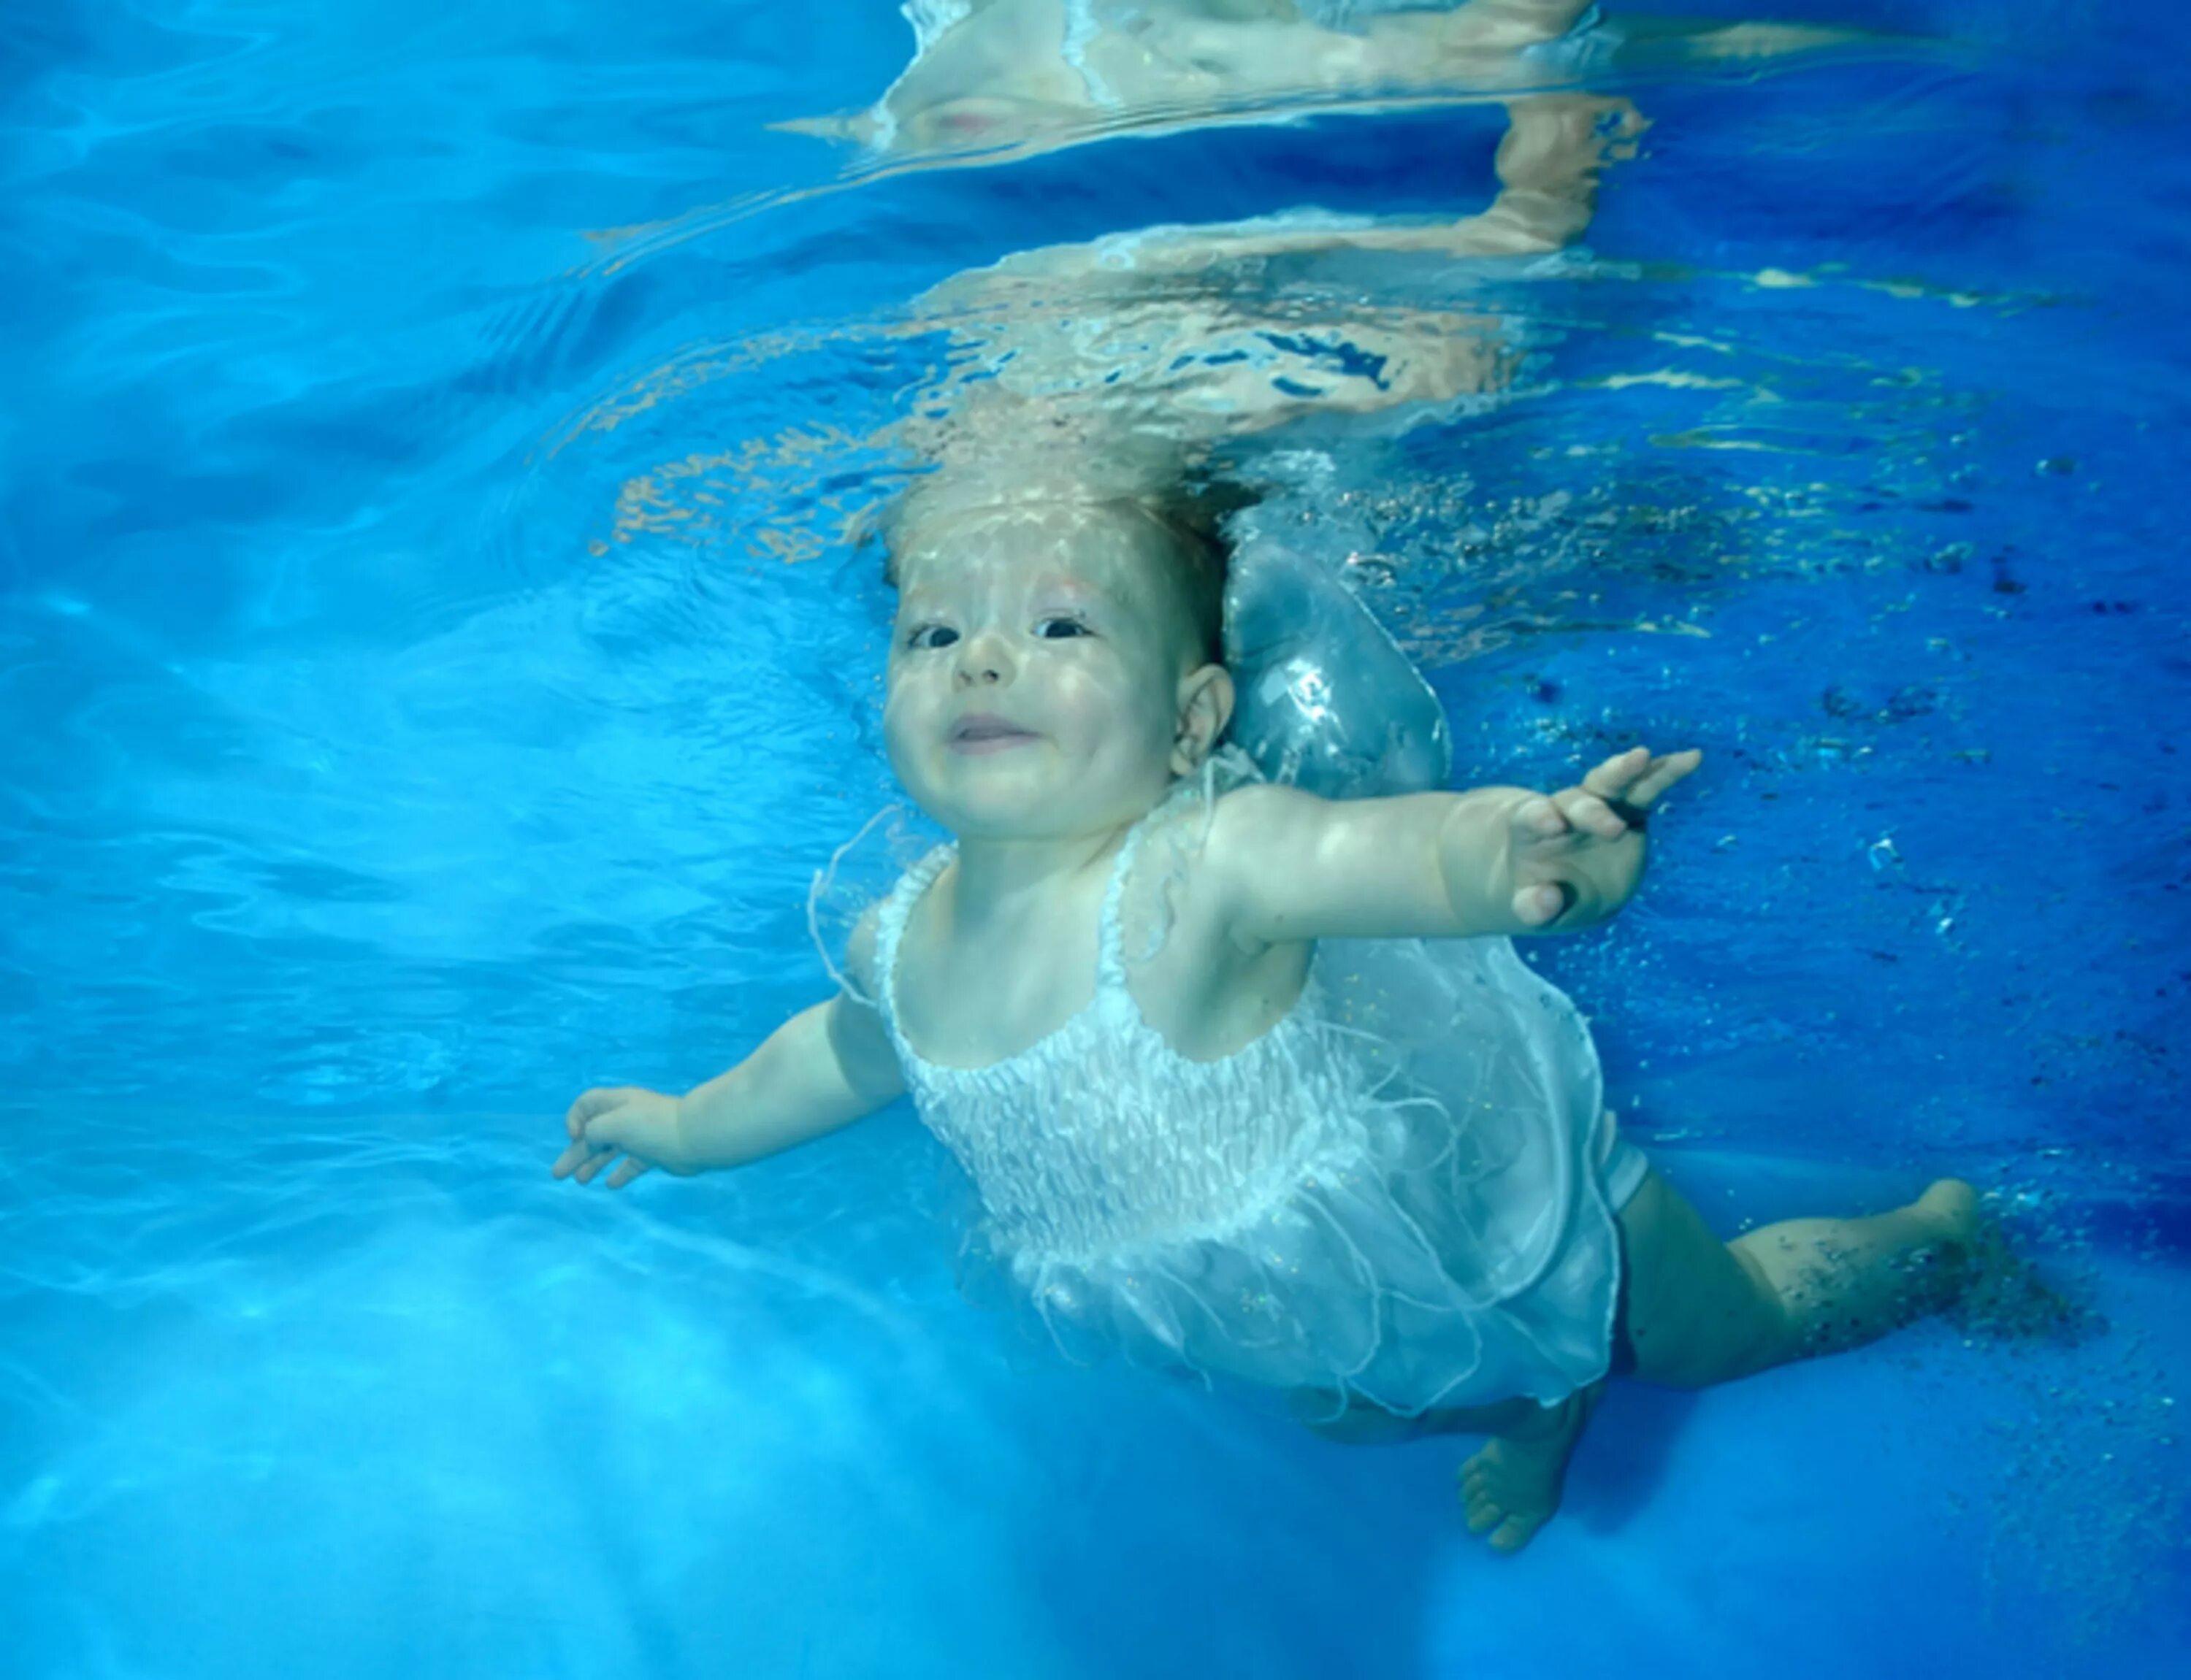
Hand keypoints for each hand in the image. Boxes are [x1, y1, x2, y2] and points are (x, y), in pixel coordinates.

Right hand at [552, 1086, 684, 1187]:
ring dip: (593, 1164)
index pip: (586, 1104)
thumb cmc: (652, 1126)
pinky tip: (610, 1185)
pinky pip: (630, 1164)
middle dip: (575, 1152)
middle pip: (594, 1134)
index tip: (577, 1138)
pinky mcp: (653, 1154)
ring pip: (610, 1151)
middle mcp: (626, 1117)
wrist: (694, 1137)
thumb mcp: (615, 1123)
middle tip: (558, 1174)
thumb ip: (594, 1130)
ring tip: (579, 1181)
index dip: (574, 1120)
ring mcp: (640, 1136)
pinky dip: (619, 1173)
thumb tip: (589, 1140)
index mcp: (616, 1103)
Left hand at [1508, 746, 1701, 928]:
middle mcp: (1564, 811)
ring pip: (1611, 782)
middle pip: (1576, 801)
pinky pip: (1647, 787)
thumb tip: (1546, 900)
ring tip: (1644, 756)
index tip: (1552, 825)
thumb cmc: (1543, 896)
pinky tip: (1691, 758)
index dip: (1540, 817)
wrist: (1571, 890)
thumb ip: (1533, 907)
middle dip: (1593, 812)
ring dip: (1626, 769)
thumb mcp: (1532, 909)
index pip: (1531, 816)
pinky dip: (1666, 772)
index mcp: (1532, 831)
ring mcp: (1598, 805)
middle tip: (1613, 829)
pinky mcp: (1628, 809)